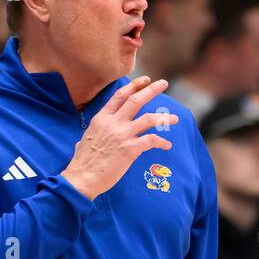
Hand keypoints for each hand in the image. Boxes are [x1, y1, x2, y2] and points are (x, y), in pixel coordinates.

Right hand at [60, 76, 177, 198]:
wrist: (82, 177)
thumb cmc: (83, 162)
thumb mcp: (85, 139)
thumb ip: (95, 133)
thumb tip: (92, 135)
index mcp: (101, 118)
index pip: (119, 96)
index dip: (134, 86)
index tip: (145, 80)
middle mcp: (113, 123)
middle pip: (135, 100)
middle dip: (151, 90)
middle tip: (163, 83)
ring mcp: (122, 135)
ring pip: (148, 119)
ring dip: (164, 117)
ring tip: (176, 118)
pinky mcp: (130, 149)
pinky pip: (151, 140)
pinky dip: (162, 142)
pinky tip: (167, 145)